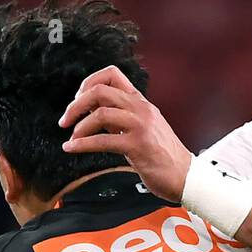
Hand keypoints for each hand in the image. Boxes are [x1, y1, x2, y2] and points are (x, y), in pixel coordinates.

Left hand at [58, 65, 192, 201]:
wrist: (186, 177)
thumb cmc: (164, 157)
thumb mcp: (143, 130)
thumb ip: (120, 120)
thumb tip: (93, 114)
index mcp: (142, 103)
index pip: (112, 74)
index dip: (89, 83)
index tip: (78, 100)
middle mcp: (141, 109)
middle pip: (100, 91)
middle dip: (75, 105)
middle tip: (66, 120)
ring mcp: (141, 126)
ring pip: (100, 113)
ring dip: (78, 126)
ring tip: (71, 138)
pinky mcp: (138, 145)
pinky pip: (102, 140)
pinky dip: (82, 144)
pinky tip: (72, 148)